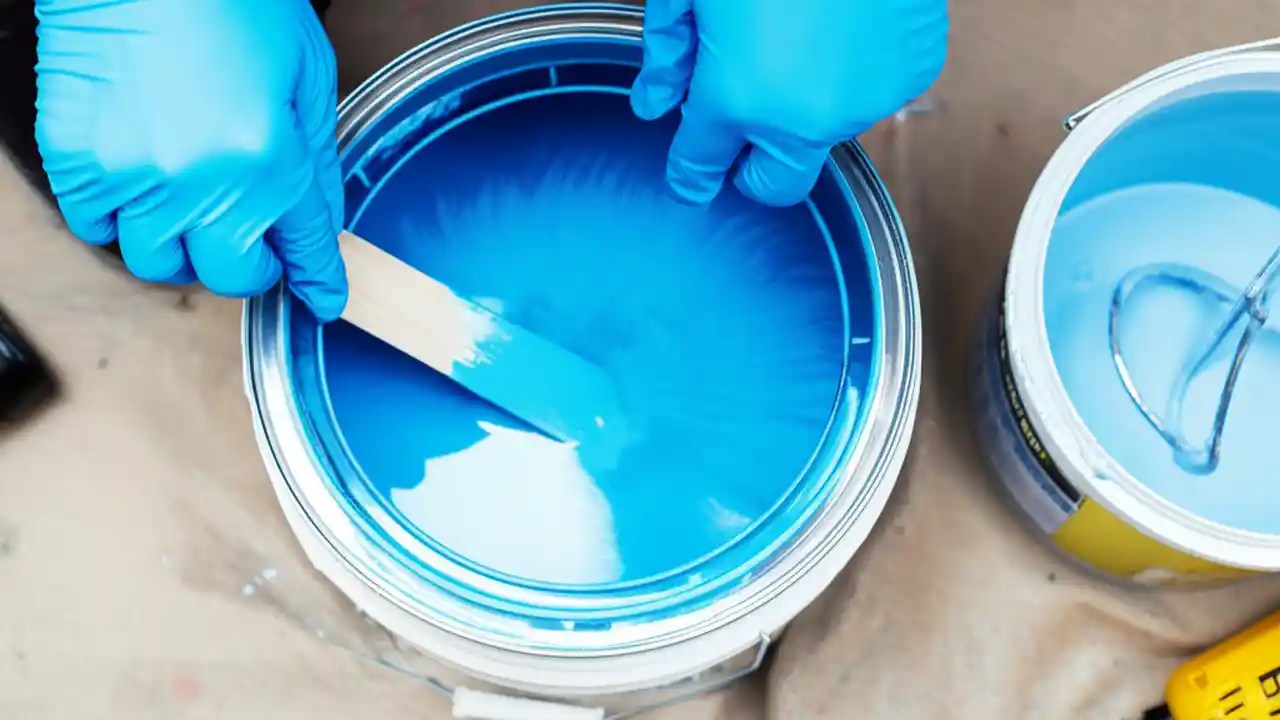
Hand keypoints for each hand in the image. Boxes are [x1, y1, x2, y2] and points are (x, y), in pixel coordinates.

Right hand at [35, 0, 346, 319]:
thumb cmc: (232, 1)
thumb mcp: (307, 74)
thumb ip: (316, 158)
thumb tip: (320, 221)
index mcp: (268, 159)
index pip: (303, 250)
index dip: (318, 282)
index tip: (323, 299)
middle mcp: (200, 182)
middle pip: (227, 276)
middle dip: (247, 265)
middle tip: (251, 241)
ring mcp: (133, 176)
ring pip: (158, 263)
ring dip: (181, 246)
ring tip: (191, 206)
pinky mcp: (77, 162)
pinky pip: (98, 227)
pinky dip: (122, 218)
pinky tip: (142, 183)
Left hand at [632, 0, 947, 206]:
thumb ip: (671, 52)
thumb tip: (653, 102)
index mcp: (738, 97)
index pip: (699, 168)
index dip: (689, 176)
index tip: (690, 181)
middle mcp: (804, 117)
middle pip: (772, 186)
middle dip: (753, 170)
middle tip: (743, 130)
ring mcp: (863, 103)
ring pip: (823, 134)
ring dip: (805, 105)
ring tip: (799, 34)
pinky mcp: (908, 77)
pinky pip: (871, 95)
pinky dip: (854, 72)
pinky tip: (843, 22)